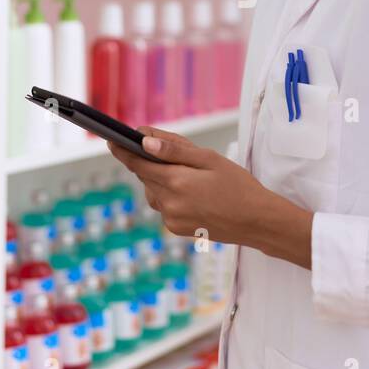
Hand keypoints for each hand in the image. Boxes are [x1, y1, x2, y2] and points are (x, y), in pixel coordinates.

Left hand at [107, 127, 314, 268]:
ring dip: (161, 180)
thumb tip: (144, 140)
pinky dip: (170, 195)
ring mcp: (171, 219)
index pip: (138, 163)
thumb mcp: (208, 159)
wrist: (257, 221)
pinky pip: (163, 206)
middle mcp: (168, 204)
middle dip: (152, 163)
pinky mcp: (176, 229)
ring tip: (190, 177)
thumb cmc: (237, 185)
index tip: (111, 141)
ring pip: (154, 192)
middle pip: (146, 176)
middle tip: (176, 156)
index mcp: (176, 182)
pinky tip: (193, 194)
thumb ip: (174, 149)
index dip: (123, 151)